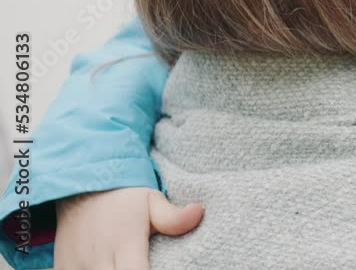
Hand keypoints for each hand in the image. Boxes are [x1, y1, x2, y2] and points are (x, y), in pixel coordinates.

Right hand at [54, 187, 202, 269]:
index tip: (157, 269)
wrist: (80, 188)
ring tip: (126, 265)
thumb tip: (199, 212)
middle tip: (142, 265)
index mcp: (124, 242)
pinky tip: (109, 267)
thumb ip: (173, 216)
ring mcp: (77, 265)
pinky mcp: (63, 268)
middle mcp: (98, 257)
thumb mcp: (151, 201)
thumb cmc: (123, 198)